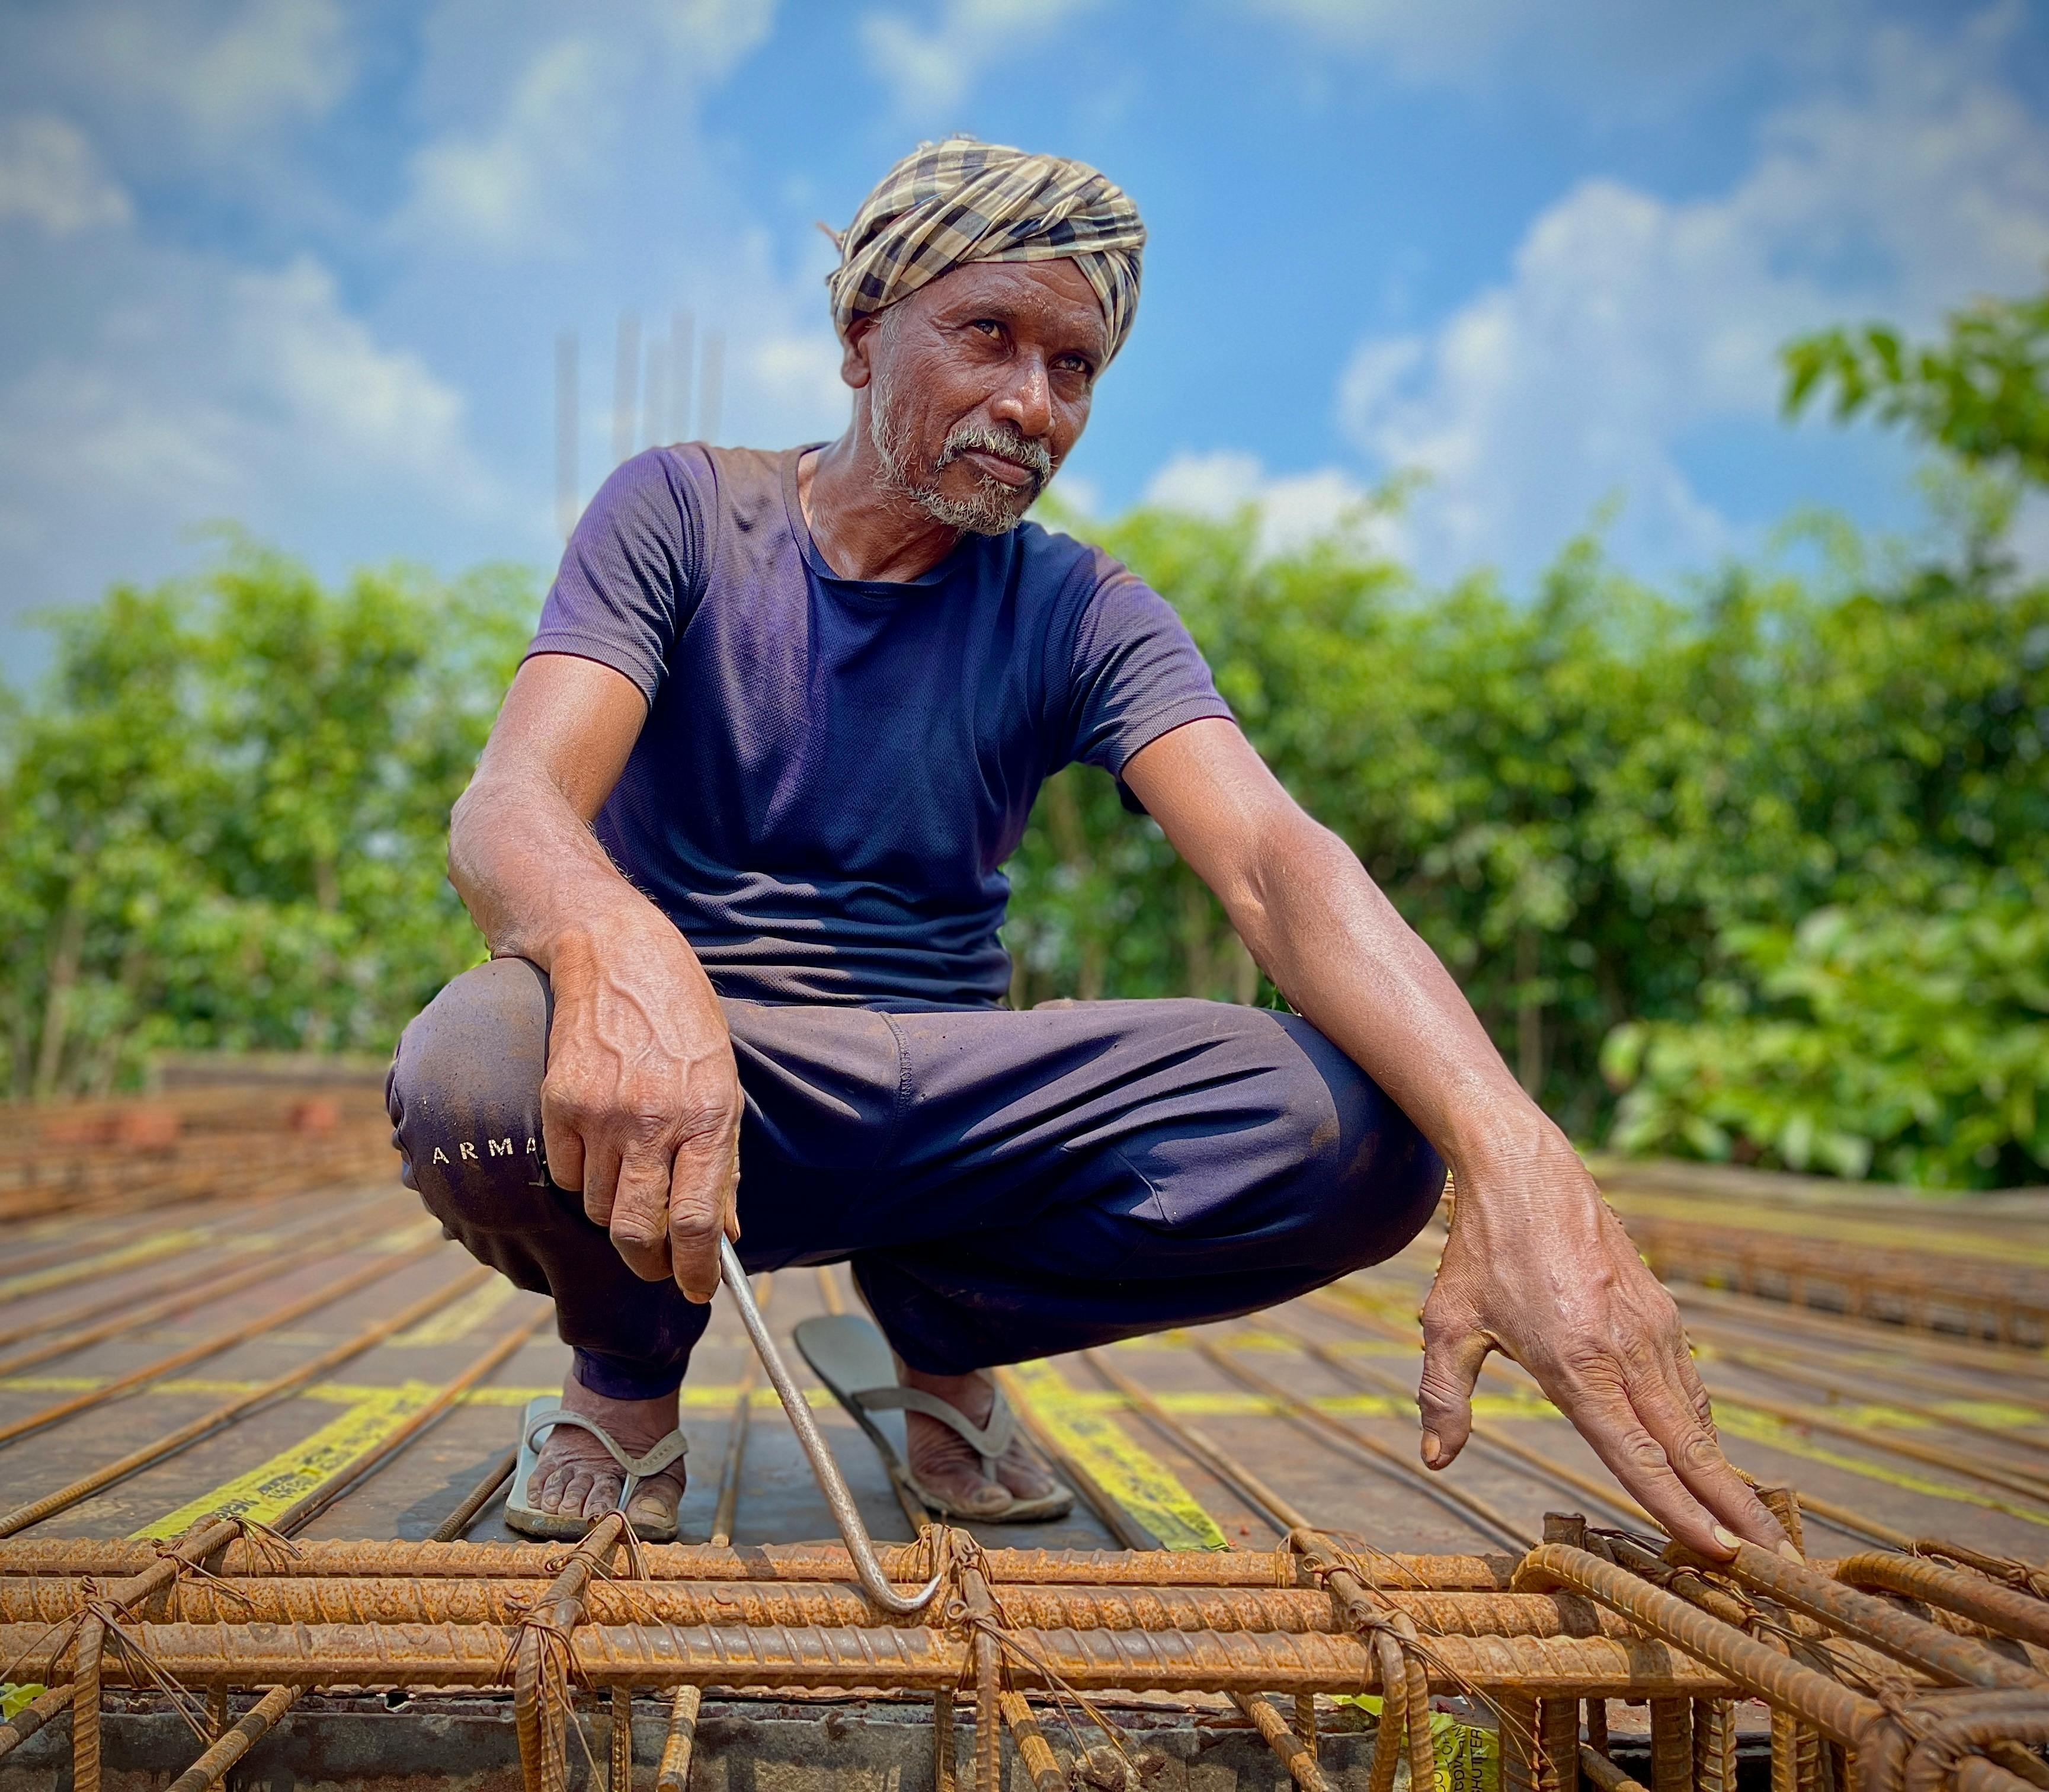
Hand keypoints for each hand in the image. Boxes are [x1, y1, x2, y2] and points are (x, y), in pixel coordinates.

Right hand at [536, 915, 740, 1301]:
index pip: (697, 1220)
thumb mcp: (723, 1086)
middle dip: (648, 1263)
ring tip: (631, 1174)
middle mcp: (653, 1121)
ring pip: (598, 1208)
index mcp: (707, 1117)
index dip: (695, 1270)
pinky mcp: (558, 1105)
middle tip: (657, 1264)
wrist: (617, 958)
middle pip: (636, 1231)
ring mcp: (600, 1114)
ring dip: (615, 1211)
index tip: (696, 1289)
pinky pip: (566, 1176)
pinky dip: (581, 1177)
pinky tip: (598, 1143)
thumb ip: (723, 1164)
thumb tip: (724, 1237)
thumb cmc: (683, 1024)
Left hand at [1418, 1141, 1789, 1560]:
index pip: (1636, 1456)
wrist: (1526, 1169)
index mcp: (1576, 1363)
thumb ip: (1444, 1395)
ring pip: (1695, 1416)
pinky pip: (1688, 1382)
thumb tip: (1437, 1458)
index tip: (1720, 1554)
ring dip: (1725, 1473)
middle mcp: (1625, 1350)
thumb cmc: (1481, 1250)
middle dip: (1733, 1509)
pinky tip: (1707, 1457)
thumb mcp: (1447, 1323)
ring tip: (1756, 1526)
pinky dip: (1704, 1426)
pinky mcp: (1661, 1309)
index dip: (1678, 1511)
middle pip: (1689, 1447)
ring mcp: (1651, 1327)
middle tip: (1776, 1563)